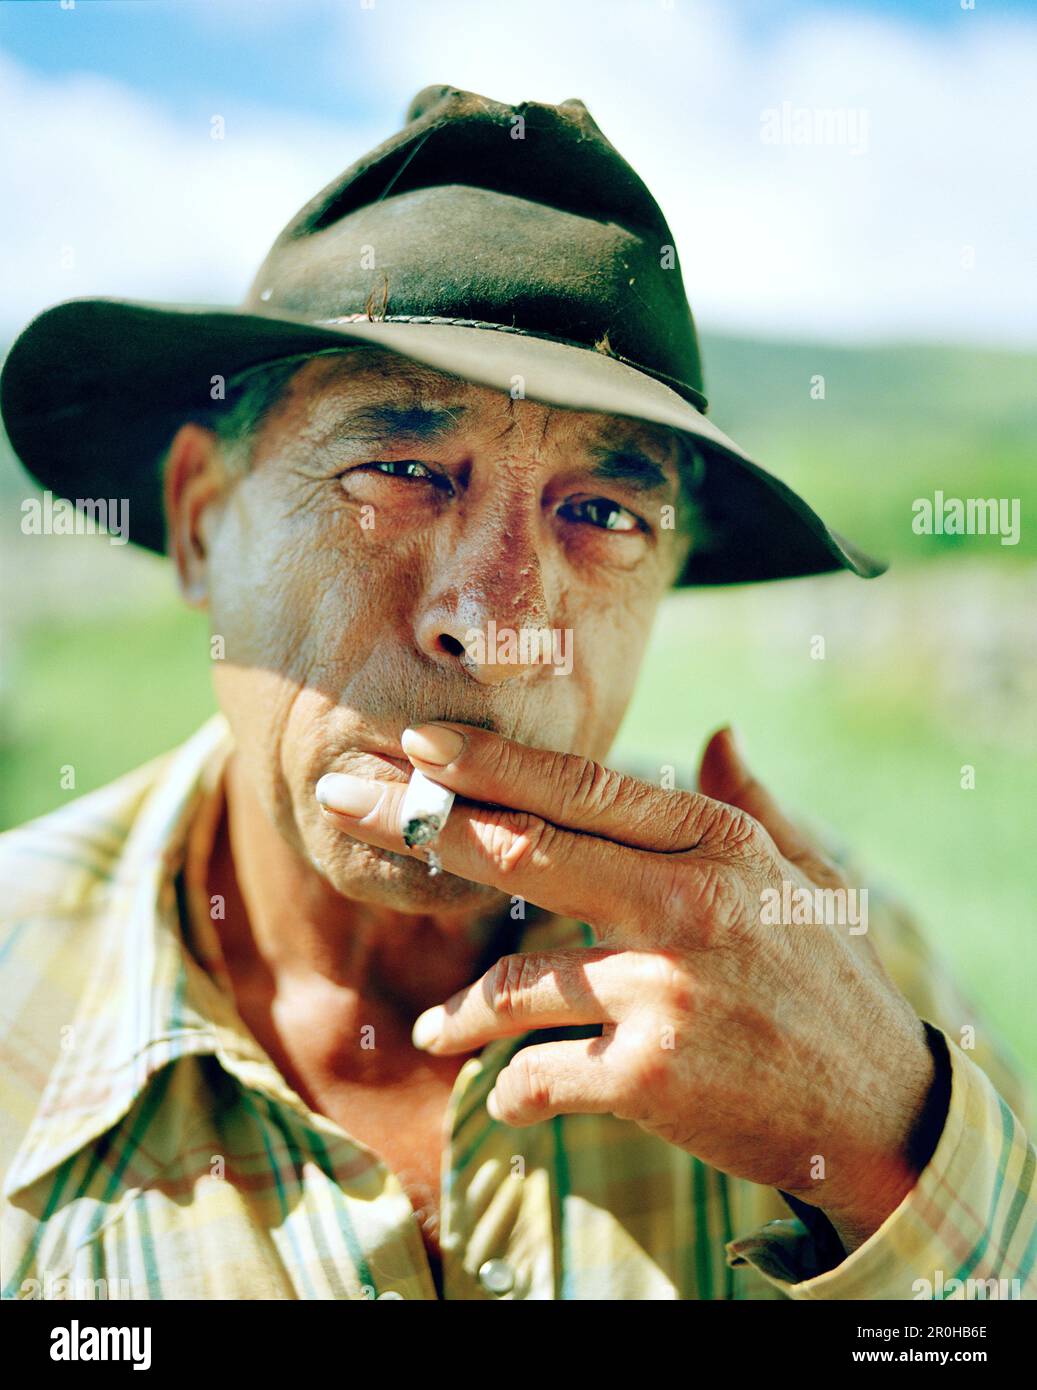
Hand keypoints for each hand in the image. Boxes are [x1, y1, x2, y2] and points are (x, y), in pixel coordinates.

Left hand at [316, 722, 936, 1249]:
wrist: (880, 1107)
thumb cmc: (826, 979)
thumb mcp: (799, 874)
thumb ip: (745, 799)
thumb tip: (715, 729)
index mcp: (713, 844)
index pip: (579, 789)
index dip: (488, 765)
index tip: (414, 744)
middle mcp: (686, 902)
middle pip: (524, 852)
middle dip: (421, 822)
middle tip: (340, 797)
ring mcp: (666, 988)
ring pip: (518, 984)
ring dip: (462, 1014)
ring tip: (435, 1031)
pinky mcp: (652, 1073)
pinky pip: (540, 1072)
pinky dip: (512, 1088)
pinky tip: (503, 1095)